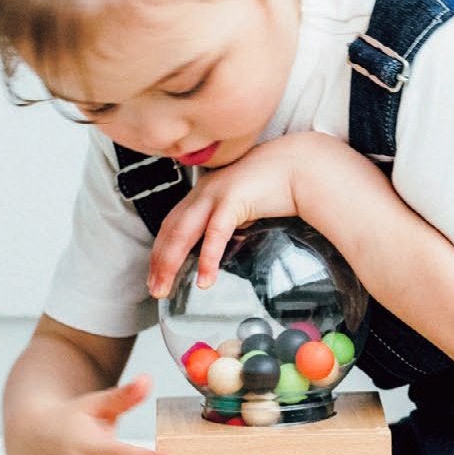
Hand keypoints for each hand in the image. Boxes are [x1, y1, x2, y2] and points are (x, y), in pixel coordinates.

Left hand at [146, 134, 302, 298]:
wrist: (298, 165)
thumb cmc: (275, 185)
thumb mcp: (241, 206)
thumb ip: (226, 222)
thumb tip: (220, 248)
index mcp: (204, 192)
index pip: (171, 224)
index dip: (160, 250)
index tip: (155, 273)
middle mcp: (204, 191)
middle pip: (171, 230)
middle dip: (159, 262)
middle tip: (154, 289)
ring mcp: (216, 194)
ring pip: (183, 233)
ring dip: (171, 263)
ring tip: (166, 287)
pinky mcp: (233, 199)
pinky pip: (215, 233)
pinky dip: (207, 258)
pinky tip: (205, 278)